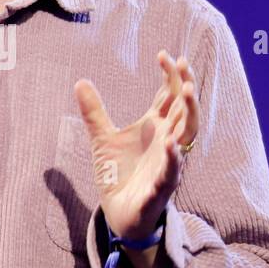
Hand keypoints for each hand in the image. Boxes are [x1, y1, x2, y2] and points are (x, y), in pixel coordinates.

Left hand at [74, 50, 199, 241]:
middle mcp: (166, 141)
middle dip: (185, 88)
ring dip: (188, 114)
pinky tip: (171, 142)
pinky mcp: (161, 187)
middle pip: (183, 110)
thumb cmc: (118, 174)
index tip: (163, 55)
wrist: (118, 213)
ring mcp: (167, 163)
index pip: (169, 96)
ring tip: (186, 92)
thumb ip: (94, 112)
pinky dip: (173, 157)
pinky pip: (171, 171)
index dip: (170, 75)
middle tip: (183, 65)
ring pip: (185, 136)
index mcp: (155, 128)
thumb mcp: (102, 139)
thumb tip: (80, 81)